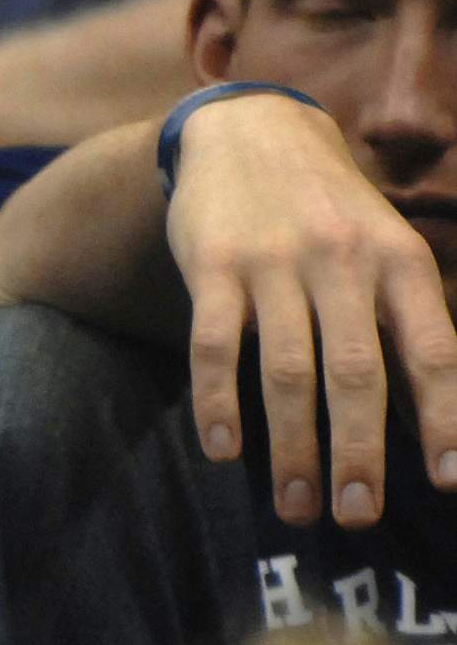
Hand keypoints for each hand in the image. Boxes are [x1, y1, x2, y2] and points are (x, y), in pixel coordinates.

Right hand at [168, 87, 456, 527]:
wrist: (251, 130)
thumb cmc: (329, 210)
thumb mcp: (385, 245)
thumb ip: (403, 317)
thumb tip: (430, 416)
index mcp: (398, 260)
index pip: (431, 350)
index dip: (442, 418)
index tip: (447, 481)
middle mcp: (341, 260)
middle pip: (355, 373)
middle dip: (358, 452)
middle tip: (357, 514)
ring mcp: (273, 262)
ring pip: (284, 371)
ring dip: (292, 447)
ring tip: (297, 507)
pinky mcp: (211, 265)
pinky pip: (213, 346)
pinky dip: (218, 403)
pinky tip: (224, 450)